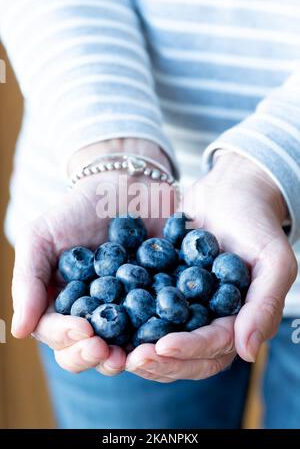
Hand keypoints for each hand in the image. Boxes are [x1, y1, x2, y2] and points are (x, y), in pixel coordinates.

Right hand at [11, 139, 174, 374]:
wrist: (125, 185)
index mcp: (61, 304)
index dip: (67, 339)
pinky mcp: (158, 301)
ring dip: (126, 355)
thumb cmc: (77, 210)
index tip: (83, 332)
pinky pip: (159, 324)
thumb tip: (18, 331)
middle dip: (94, 355)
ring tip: (133, 354)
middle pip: (87, 350)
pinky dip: (160, 333)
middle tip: (105, 350)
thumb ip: (28, 280)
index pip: (57, 334)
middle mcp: (93, 314)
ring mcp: (126, 311)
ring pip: (123, 346)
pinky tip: (165, 334)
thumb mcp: (42, 236)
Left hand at [127, 151, 296, 381]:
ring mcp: (186, 307)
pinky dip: (128, 319)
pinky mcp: (165, 290)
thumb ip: (265, 304)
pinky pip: (145, 311)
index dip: (189, 350)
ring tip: (113, 348)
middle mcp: (209, 320)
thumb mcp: (273, 260)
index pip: (213, 347)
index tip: (162, 347)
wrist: (230, 191)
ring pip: (162, 339)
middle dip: (159, 360)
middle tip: (131, 358)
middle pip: (185, 355)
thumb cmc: (258, 223)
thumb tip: (248, 351)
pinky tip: (106, 317)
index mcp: (238, 321)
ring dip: (140, 347)